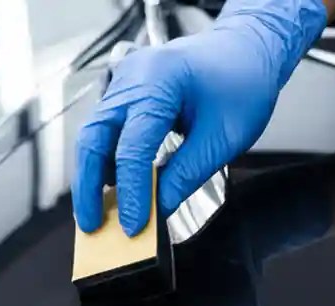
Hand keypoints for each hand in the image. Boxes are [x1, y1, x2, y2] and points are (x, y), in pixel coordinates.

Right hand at [73, 0, 327, 236]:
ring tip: (101, 213)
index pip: (133, 148)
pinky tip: (115, 188)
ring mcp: (124, 82)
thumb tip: (159, 210)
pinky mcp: (125, 92)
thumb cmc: (243, 82)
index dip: (131, 192)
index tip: (133, 227)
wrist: (246, 48)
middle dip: (88, 186)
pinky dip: (106, 161)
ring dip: (93, 175)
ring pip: (93, 135)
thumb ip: (187, 174)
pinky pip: (106, 130)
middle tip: (92, 226)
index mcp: (160, 81)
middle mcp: (132, 77)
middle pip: (94, 138)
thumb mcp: (225, 136)